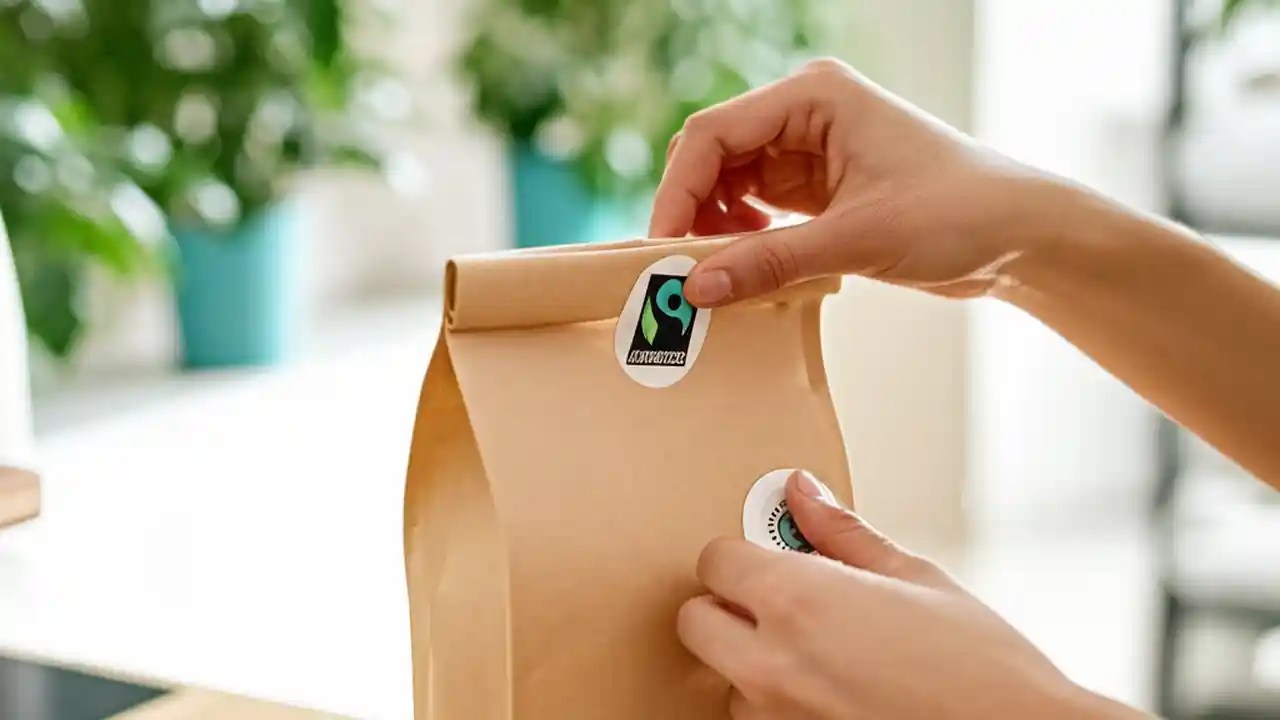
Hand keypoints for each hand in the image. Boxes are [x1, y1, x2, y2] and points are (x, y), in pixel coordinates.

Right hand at [650, 57, 1069, 305]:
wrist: (1021, 236)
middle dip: (691, 211)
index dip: (677, 190)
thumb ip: (770, 262)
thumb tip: (695, 288)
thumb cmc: (957, 212)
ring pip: (730, 185)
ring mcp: (811, 150)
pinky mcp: (820, 188)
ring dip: (715, 228)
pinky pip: (758, 210)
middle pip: (713, 156)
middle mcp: (805, 114)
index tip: (663, 248)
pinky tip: (745, 268)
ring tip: (712, 275)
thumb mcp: (858, 239)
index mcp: (814, 96)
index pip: (713, 133)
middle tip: (678, 270)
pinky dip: (743, 239)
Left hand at [678, 472, 1143, 718]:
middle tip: (779, 604)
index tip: (768, 557)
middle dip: (728, 606)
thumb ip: (843, 533)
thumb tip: (803, 493)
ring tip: (819, 659)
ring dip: (753, 664)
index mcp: (798, 602)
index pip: (715, 560)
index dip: (742, 554)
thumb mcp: (916, 578)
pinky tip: (829, 693)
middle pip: (695, 621)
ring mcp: (777, 718)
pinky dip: (778, 707)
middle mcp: (773, 664)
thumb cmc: (982, 670)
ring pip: (725, 679)